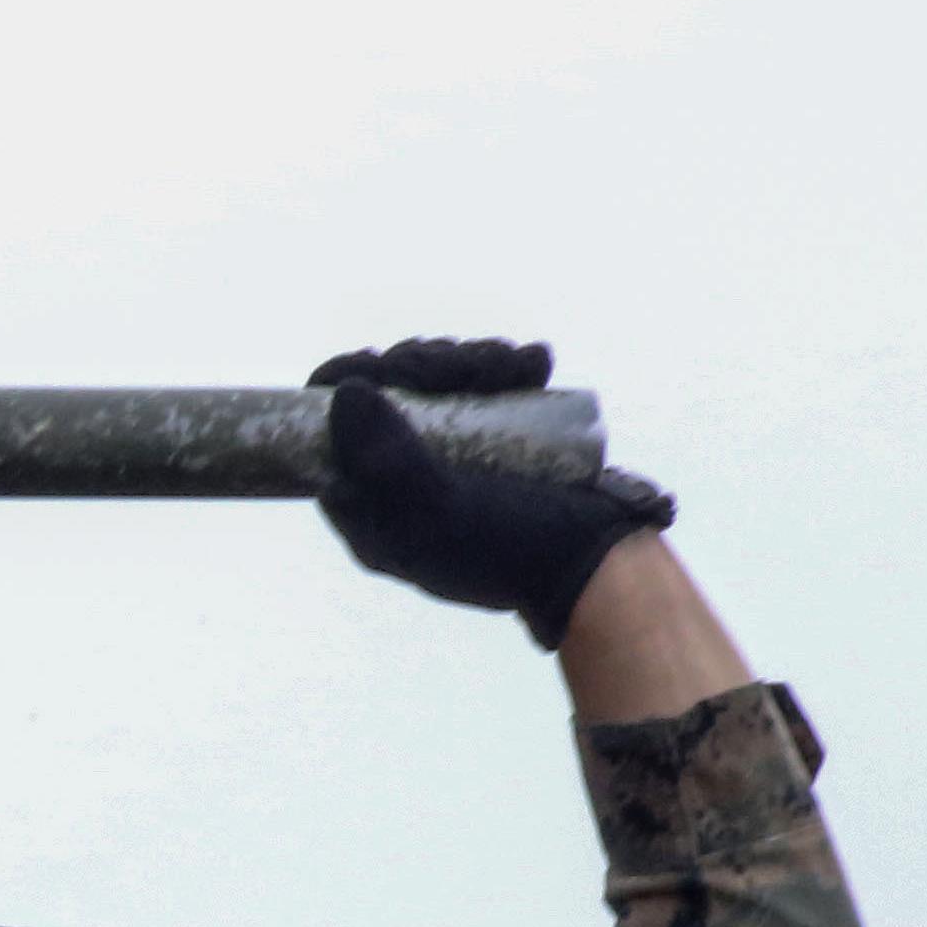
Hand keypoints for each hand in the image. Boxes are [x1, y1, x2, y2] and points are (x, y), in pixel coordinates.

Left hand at [309, 338, 674, 647]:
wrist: (598, 566)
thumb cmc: (512, 549)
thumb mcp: (439, 512)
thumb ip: (385, 459)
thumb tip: (344, 392)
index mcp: (367, 506)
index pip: (328, 429)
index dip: (352, 384)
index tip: (391, 370)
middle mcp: (400, 478)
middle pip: (385, 393)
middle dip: (428, 367)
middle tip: (473, 370)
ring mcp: (450, 455)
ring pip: (436, 381)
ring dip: (475, 360)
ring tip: (517, 369)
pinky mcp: (496, 437)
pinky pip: (483, 384)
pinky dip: (506, 366)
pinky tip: (532, 366)